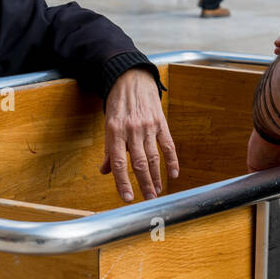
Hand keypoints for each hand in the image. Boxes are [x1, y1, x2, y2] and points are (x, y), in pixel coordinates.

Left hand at [99, 68, 178, 201]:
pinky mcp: (160, 122)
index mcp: (115, 132)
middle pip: (139, 163)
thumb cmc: (117, 104)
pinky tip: (174, 174)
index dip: (123, 183)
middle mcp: (131, 130)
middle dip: (144, 184)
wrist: (131, 78)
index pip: (119, 163)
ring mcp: (147, 126)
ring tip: (157, 191)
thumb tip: (105, 171)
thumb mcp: (108, 125)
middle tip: (149, 200)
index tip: (128, 198)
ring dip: (157, 177)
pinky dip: (172, 161)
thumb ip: (109, 150)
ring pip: (154, 157)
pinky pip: (168, 145)